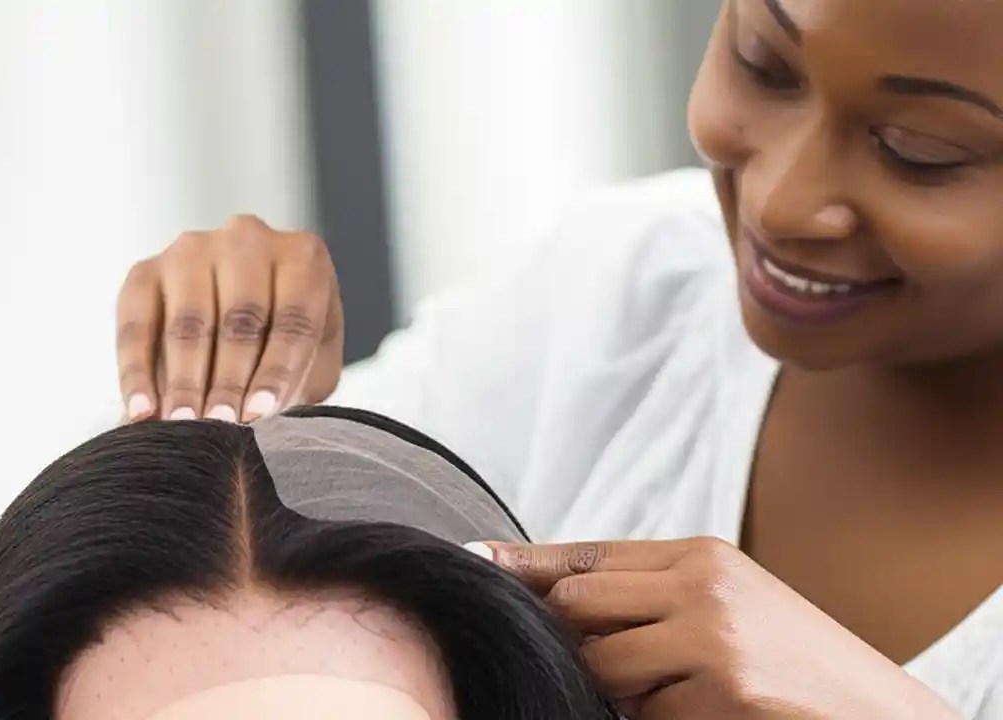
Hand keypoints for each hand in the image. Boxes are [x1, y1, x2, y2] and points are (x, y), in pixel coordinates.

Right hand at [116, 215, 344, 422]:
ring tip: (183, 425)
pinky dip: (136, 373)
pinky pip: (136, 326)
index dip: (277, 370)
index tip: (259, 414)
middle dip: (229, 381)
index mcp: (302, 257)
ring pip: (188, 323)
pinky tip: (142, 411)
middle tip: (220, 426)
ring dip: (185, 381)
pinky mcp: (146, 270)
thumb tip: (259, 419)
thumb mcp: (310, 362)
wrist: (238, 319)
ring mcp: (192, 250)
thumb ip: (296, 384)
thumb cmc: (285, 343)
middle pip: (239, 319)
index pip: (294, 318)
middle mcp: (247, 240)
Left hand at [479, 537, 959, 719]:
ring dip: (624, 692)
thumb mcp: (727, 607)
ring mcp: (710, 636)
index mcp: (699, 556)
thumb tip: (564, 603)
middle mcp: (699, 585)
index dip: (527, 563)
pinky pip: (644, 715)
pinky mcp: (720, 688)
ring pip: (601, 664)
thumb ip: (652, 598)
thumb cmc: (795, 667)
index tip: (474, 558)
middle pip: (578, 604)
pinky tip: (708, 716)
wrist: (877, 715)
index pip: (588, 554)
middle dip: (579, 642)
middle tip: (627, 668)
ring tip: (682, 694)